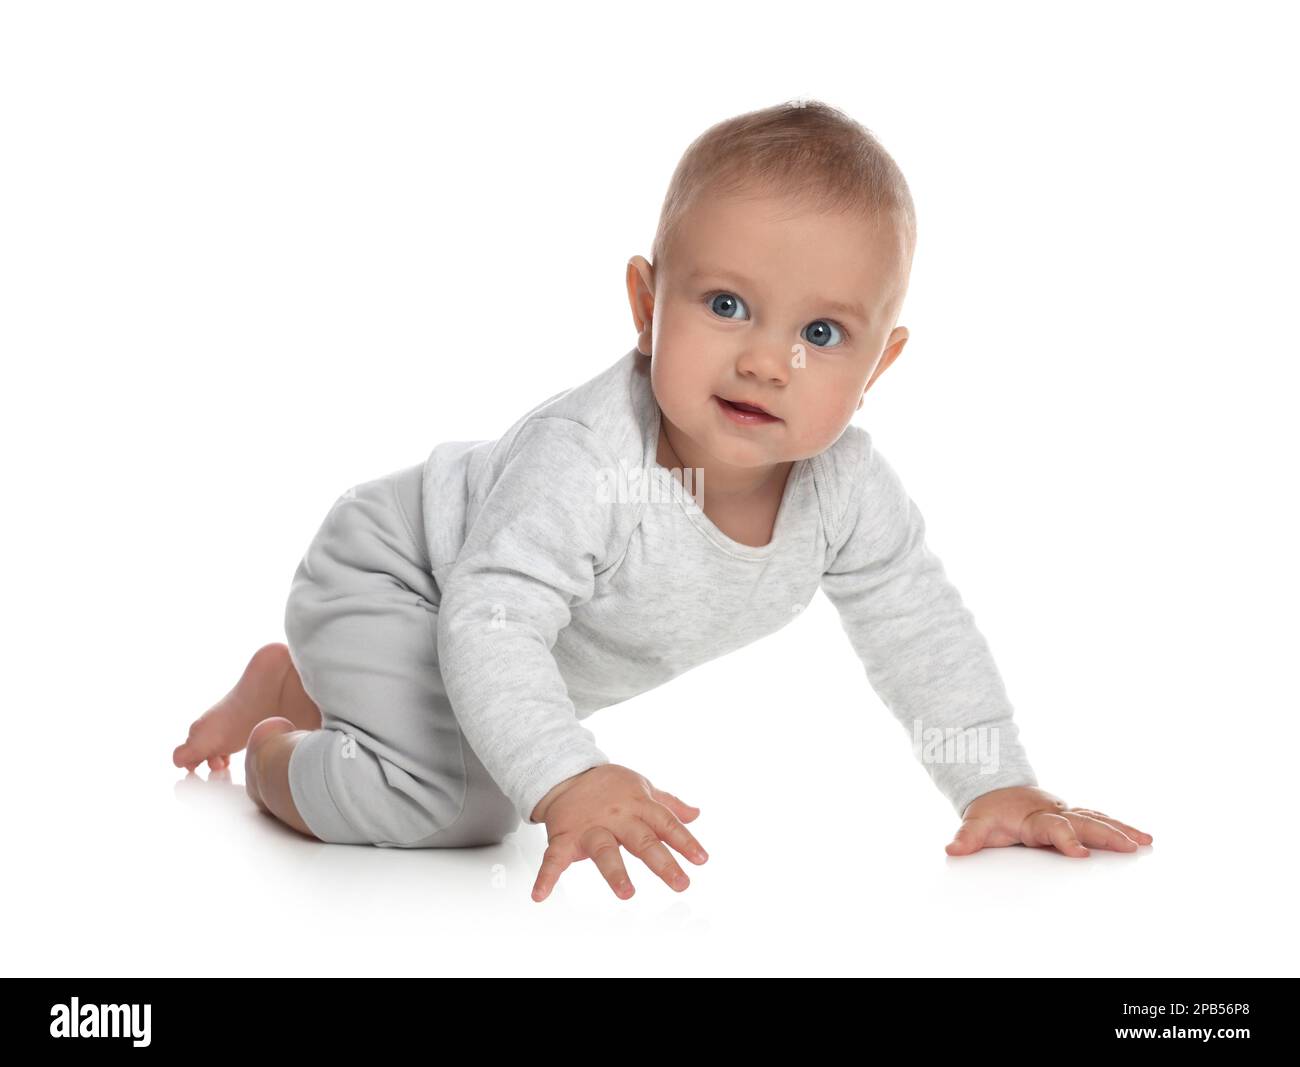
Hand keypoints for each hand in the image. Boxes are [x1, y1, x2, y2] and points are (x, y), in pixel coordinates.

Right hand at [530, 764, 708, 901]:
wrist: (565, 771)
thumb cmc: (608, 785)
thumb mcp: (642, 788)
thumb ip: (668, 805)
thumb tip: (695, 815)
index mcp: (638, 805)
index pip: (666, 823)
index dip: (685, 841)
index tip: (701, 860)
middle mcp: (617, 817)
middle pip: (642, 840)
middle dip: (662, 862)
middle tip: (681, 882)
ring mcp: (590, 828)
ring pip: (604, 850)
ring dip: (615, 871)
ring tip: (627, 893)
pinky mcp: (565, 838)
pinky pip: (554, 858)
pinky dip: (546, 877)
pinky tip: (540, 894)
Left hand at [945, 786, 1153, 857]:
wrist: (998, 788)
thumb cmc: (990, 811)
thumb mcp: (975, 823)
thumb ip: (967, 837)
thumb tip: (952, 848)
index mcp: (1033, 818)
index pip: (1053, 828)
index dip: (1066, 840)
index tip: (1080, 854)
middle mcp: (1055, 813)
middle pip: (1084, 822)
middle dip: (1107, 834)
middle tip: (1130, 847)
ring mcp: (1067, 813)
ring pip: (1097, 819)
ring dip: (1120, 829)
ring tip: (1145, 842)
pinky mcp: (1074, 816)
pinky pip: (1099, 819)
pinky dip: (1119, 827)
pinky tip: (1140, 838)